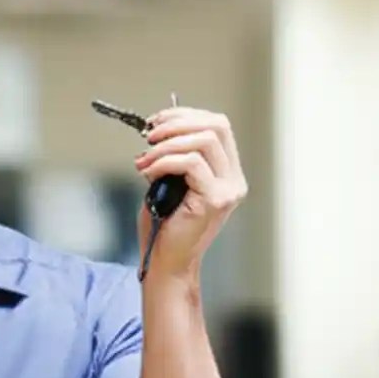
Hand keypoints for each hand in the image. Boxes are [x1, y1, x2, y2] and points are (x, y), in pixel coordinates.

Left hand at [133, 107, 247, 280]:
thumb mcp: (168, 181)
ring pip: (204, 140)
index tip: (156, 121)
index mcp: (226, 172)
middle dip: (177, 123)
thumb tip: (157, 131)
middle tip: (148, 135)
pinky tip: (148, 172)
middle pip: (216, 126)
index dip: (185, 116)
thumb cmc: (164, 225)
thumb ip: (172, 156)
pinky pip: (192, 163)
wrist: (164, 261)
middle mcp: (233, 179)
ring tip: (145, 158)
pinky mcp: (215, 199)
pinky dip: (165, 161)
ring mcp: (228, 189)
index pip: (217, 126)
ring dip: (167, 143)